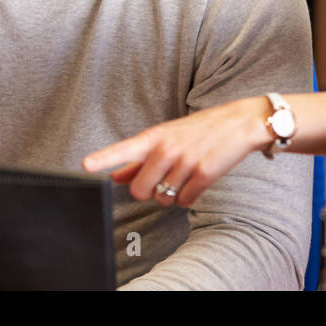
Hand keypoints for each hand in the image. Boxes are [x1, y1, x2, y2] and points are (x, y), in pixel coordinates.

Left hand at [82, 96, 274, 207]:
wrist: (240, 123)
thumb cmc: (199, 130)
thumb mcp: (168, 137)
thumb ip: (139, 159)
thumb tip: (115, 176)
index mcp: (155, 136)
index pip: (124, 149)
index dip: (103, 158)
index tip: (85, 165)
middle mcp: (168, 148)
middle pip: (140, 190)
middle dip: (148, 191)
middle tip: (162, 179)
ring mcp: (186, 161)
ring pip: (163, 198)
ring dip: (171, 194)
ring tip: (184, 174)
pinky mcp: (205, 174)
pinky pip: (184, 202)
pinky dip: (188, 197)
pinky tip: (197, 181)